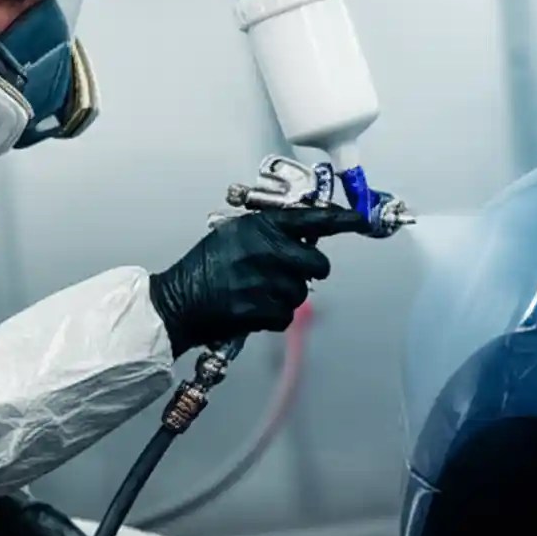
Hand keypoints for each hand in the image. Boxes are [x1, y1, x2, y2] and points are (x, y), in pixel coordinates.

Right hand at [149, 206, 368, 356]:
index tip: (358, 220)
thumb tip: (303, 238)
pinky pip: (286, 315)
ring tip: (258, 292)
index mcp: (260, 227)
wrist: (178, 300)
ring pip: (301, 293)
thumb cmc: (203, 268)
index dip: (340, 220)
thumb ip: (268, 234)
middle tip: (289, 273)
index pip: (311, 218)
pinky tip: (253, 308)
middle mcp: (266, 250)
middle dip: (310, 271)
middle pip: (318, 263)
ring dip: (286, 296)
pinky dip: (273, 316)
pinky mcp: (261, 309)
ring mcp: (265, 281)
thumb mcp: (233, 235)